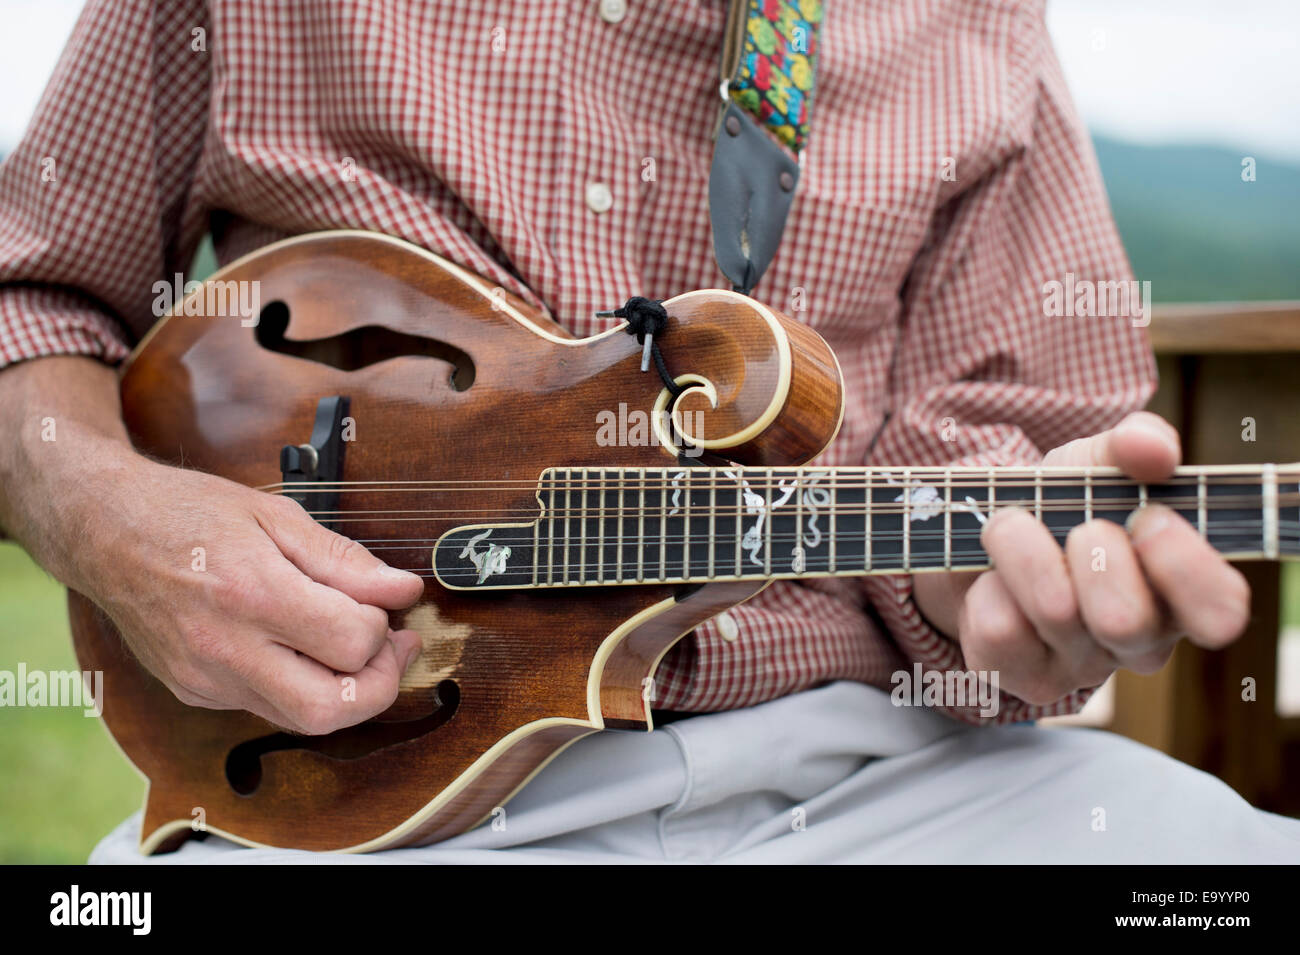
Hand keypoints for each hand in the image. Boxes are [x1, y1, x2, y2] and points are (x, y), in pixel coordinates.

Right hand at [68, 451, 425, 734]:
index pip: (351, 643)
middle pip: (330, 710)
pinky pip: (268, 707)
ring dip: (345, 692)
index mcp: (252, 593)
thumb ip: (345, 560)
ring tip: (354, 645)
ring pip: (302, 720)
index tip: (389, 603)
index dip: (384, 627)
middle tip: (392, 647)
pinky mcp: (195, 692)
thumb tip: (403, 590)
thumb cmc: (188, 513)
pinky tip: (303, 648)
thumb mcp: (277, 516)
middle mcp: (225, 648)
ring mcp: (206, 679)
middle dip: (379, 684)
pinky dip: (302, 686)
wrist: (103, 530)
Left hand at [912, 411, 1250, 704]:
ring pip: (1054, 611)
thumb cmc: (1060, 506)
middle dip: (1090, 551)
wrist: (979, 537)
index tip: (1148, 519)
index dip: (1187, 567)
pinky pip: (1000, 629)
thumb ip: (1134, 444)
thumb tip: (1151, 448)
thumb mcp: (1098, 462)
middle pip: (1126, 619)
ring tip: (1012, 526)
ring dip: (1022, 547)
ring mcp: (1077, 667)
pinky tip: (992, 578)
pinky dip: (987, 585)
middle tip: (1077, 526)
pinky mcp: (1018, 677)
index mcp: (1179, 591)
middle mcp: (1137, 640)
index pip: (1220, 610)